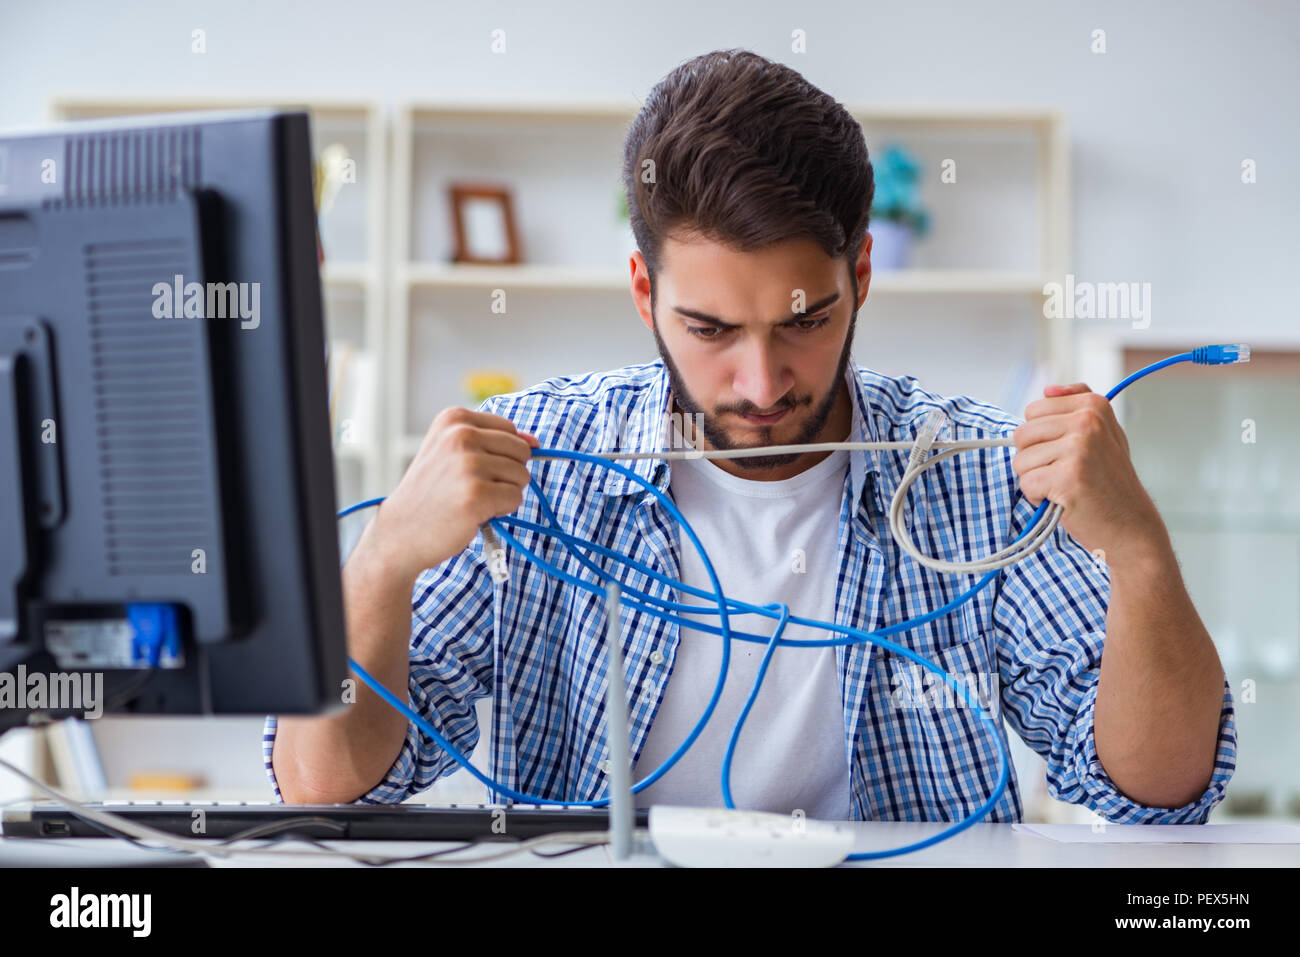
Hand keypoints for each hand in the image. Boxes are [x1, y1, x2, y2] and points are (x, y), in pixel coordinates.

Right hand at [360, 406, 538, 579]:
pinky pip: (515, 498)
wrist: (401, 531)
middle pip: (521, 451)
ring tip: (471, 500)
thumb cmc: (432, 493)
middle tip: (473, 488)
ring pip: (522, 476)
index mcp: (454, 418)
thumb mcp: (452, 452)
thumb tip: (534, 442)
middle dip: (507, 474)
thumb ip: (493, 442)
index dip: (501, 455)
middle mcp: (461, 435)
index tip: (473, 470)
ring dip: (504, 494)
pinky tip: (475, 512)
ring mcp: (468, 464)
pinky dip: (502, 510)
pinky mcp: (477, 494)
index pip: (510, 430)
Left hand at [1012, 383, 1167, 566]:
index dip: (1041, 437)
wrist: (1131, 526)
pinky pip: (1026, 483)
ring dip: (1036, 480)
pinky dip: (1038, 497)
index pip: (1033, 411)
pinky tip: (1063, 501)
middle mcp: (1088, 421)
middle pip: (1022, 434)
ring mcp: (1079, 449)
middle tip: (1064, 473)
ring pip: (1021, 461)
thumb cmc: (1109, 481)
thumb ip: (1077, 405)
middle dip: (1034, 459)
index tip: (1066, 452)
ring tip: (1066, 487)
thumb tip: (1047, 389)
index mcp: (1094, 405)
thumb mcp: (1103, 434)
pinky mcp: (1068, 477)